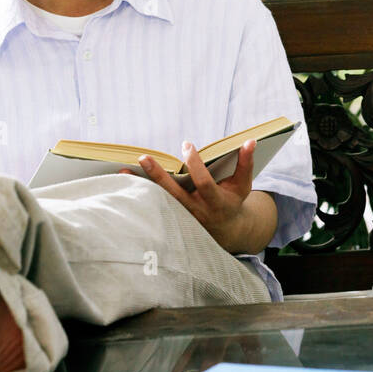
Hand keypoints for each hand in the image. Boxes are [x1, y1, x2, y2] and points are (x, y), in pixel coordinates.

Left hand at [125, 138, 258, 253]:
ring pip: (158, 202)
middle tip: (144, 157)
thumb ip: (246, 163)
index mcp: (215, 203)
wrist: (226, 231)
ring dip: (139, 187)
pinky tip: (124, 181)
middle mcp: (196, 212)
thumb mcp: (243, 184)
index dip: (195, 165)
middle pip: (174, 195)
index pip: (203, 183)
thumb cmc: (232, 201)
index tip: (186, 145)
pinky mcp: (171, 219)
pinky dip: (138, 194)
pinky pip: (153, 205)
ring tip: (121, 170)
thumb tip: (251, 140)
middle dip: (158, 176)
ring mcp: (182, 217)